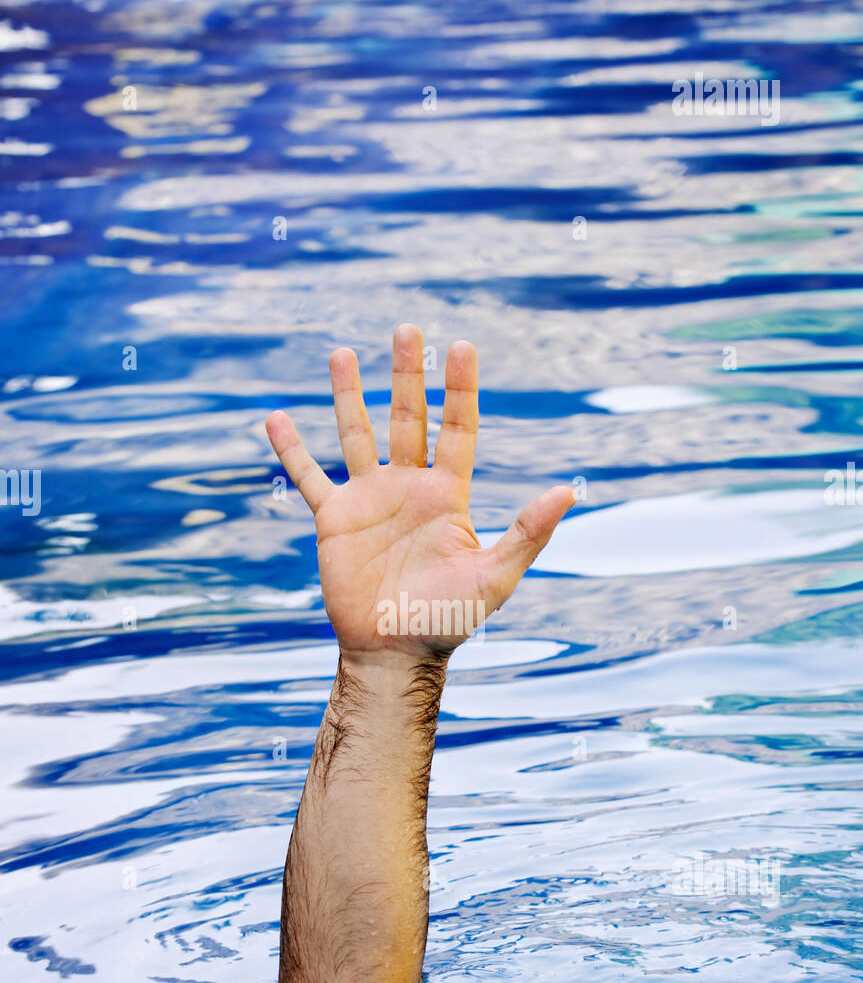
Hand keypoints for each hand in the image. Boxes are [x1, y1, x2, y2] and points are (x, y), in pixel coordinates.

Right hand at [266, 324, 574, 660]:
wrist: (395, 653)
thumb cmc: (449, 620)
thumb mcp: (496, 576)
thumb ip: (528, 532)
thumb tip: (570, 490)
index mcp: (447, 496)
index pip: (456, 430)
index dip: (459, 389)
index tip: (461, 346)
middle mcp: (408, 489)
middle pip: (408, 419)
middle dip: (408, 374)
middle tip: (407, 329)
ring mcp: (370, 501)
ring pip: (357, 434)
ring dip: (350, 395)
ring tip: (344, 352)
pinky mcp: (335, 521)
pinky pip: (310, 478)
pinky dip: (292, 450)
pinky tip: (275, 419)